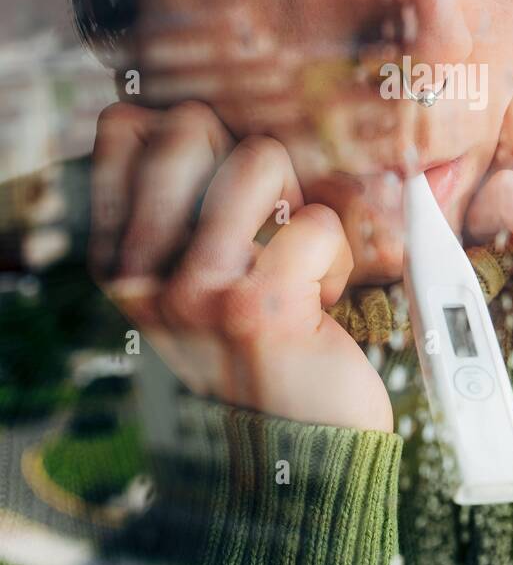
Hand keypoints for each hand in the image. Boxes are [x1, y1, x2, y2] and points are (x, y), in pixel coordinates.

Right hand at [88, 100, 392, 431]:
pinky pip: (318, 221)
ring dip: (303, 206)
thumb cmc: (263, 350)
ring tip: (297, 266)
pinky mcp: (254, 308)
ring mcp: (189, 290)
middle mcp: (139, 272)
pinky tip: (320, 304)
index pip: (124, 125)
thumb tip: (224, 105)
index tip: (222, 187)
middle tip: (269, 232)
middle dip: (257, 162)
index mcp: (119, 255)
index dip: (191, 132)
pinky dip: (340, 257)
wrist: (297, 460)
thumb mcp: (205, 275)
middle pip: (191, 122)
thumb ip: (197, 199)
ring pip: (262, 156)